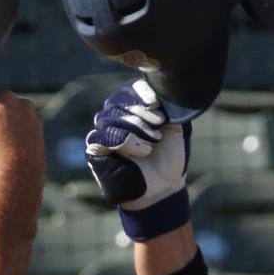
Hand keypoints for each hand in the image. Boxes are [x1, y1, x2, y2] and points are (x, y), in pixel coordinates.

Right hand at [84, 79, 191, 211]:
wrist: (164, 186)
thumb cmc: (169, 156)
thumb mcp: (177, 128)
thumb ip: (171, 108)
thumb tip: (168, 89)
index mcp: (135, 106)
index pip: (131, 88)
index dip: (141, 91)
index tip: (156, 103)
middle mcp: (116, 115)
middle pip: (118, 101)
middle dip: (141, 113)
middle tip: (159, 127)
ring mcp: (104, 131)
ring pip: (110, 118)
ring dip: (135, 128)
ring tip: (153, 143)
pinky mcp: (96, 149)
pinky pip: (103, 137)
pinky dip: (126, 142)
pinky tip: (143, 151)